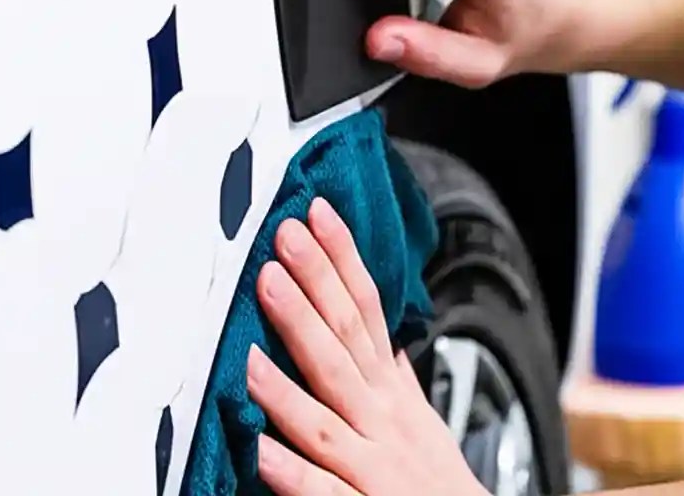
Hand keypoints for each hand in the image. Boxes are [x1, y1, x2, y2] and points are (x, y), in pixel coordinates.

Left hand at [247, 197, 487, 495]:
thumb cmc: (437, 484)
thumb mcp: (421, 417)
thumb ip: (398, 375)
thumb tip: (384, 333)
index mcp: (389, 390)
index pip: (365, 310)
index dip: (341, 260)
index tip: (316, 214)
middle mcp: (381, 418)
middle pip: (342, 346)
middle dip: (311, 294)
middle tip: (279, 247)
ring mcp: (371, 464)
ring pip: (323, 416)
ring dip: (285, 381)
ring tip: (247, 345)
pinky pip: (321, 490)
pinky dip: (293, 472)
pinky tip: (260, 451)